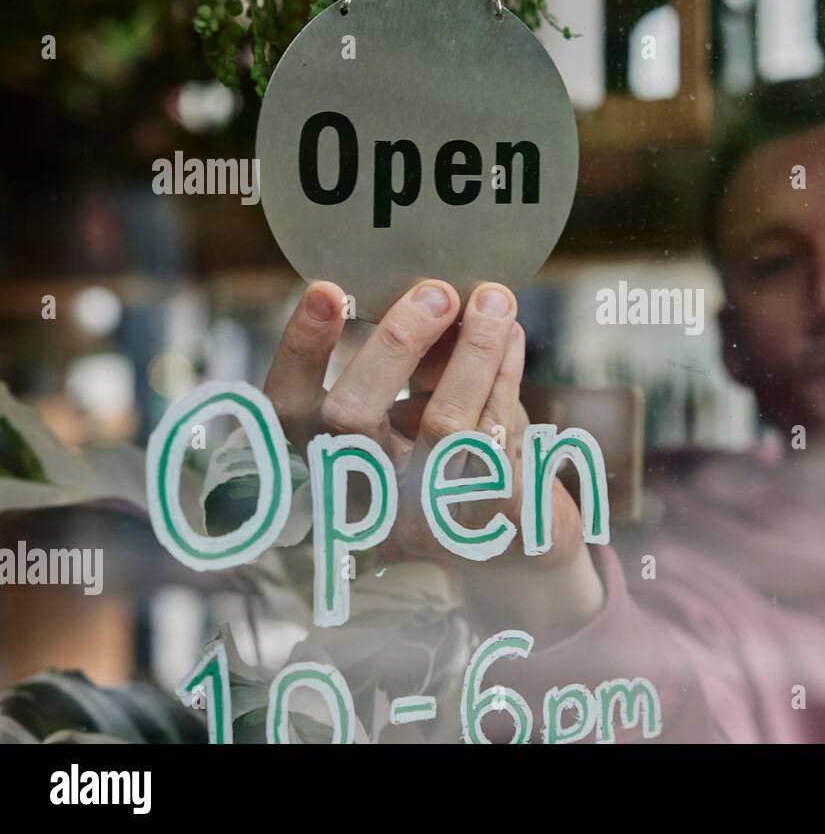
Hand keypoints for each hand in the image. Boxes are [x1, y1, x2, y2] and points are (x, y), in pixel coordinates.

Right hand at [263, 280, 605, 638]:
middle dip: (393, 343)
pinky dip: (503, 372)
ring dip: (470, 349)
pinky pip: (496, 429)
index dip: (298, 353)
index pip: (288, 415)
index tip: (325, 290)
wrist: (518, 553)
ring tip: (493, 298)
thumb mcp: (422, 417)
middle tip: (435, 293)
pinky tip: (509, 335)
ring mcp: (423, 514)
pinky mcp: (485, 517)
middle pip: (349, 420)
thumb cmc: (458, 467)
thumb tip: (432, 297)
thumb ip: (419, 366)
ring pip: (441, 422)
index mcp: (330, 468)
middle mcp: (363, 500)